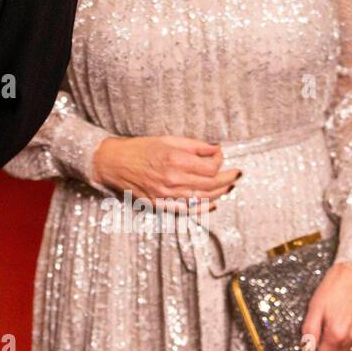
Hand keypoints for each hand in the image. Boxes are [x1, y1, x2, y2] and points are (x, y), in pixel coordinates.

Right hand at [92, 135, 240, 213]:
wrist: (114, 163)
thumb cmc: (140, 148)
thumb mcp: (167, 139)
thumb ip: (194, 145)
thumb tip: (216, 148)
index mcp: (175, 160)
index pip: (210, 167)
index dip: (220, 162)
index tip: (219, 156)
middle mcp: (172, 179)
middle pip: (210, 184)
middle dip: (227, 179)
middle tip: (237, 175)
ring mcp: (166, 194)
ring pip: (202, 198)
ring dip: (219, 193)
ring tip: (229, 187)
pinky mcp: (159, 204)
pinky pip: (186, 210)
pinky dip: (202, 209)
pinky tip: (212, 204)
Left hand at [301, 261, 351, 350]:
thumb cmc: (336, 285)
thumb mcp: (315, 305)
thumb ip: (310, 330)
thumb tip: (306, 347)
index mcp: (337, 334)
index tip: (310, 348)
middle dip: (327, 350)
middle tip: (320, 337)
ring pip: (351, 349)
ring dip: (341, 344)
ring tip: (334, 327)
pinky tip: (348, 322)